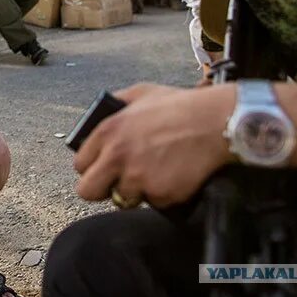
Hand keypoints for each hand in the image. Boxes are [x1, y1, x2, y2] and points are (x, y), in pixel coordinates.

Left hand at [73, 83, 234, 207]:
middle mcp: (117, 157)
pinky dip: (162, 194)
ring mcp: (138, 179)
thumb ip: (115, 104)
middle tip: (116, 182)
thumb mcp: (140, 93)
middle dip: (101, 189)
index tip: (102, 168)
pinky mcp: (161, 194)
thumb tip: (101, 113)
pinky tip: (173, 175)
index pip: (80, 164)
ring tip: (154, 172)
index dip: (92, 167)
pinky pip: (154, 202)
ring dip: (136, 190)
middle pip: (87, 191)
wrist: (216, 123)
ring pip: (123, 199)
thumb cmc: (180, 106)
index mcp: (107, 132)